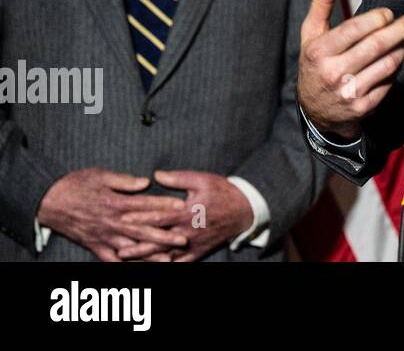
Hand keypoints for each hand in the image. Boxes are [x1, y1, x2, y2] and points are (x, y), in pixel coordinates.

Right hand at [35, 168, 190, 261]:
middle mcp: (111, 222)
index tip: (182, 206)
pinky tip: (139, 269)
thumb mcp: (100, 175)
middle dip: (163, 236)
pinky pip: (111, 260)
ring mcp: (103, 237)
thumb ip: (124, 181)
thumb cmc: (76, 184)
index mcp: (115, 203)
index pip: (145, 205)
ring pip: (130, 249)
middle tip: (183, 240)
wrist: (49, 202)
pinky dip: (124, 266)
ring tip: (167, 259)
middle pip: (142, 230)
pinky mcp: (94, 246)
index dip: (164, 205)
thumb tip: (146, 182)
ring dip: (149, 255)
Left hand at [118, 170, 252, 261]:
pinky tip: (155, 267)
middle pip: (158, 240)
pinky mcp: (198, 252)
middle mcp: (187, 230)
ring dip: (147, 259)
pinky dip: (166, 266)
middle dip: (138, 246)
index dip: (140, 217)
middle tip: (119, 250)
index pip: (159, 216)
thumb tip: (157, 175)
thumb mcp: (203, 180)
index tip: (122, 218)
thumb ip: (179, 178)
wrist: (245, 210)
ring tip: (130, 262)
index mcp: (187, 212)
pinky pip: (180, 263)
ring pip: (166, 254)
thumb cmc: (223, 192)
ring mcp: (193, 243)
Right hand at [297, 0, 403, 140]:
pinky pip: (388, 83)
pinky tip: (394, 60)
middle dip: (398, 30)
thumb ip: (321, 2)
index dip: (377, 18)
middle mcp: (333, 73)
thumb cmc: (315, 64)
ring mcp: (349, 92)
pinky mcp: (363, 107)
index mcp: (319, 52)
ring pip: (387, 64)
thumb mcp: (311, 34)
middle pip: (375, 46)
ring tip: (402, 39)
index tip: (387, 13)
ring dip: (400, 48)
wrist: (314, 111)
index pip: (354, 30)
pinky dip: (395, 69)